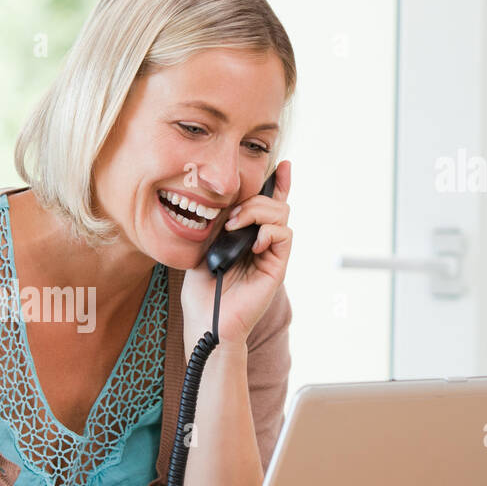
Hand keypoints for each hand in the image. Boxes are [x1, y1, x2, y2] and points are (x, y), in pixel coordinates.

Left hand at [181, 159, 292, 347]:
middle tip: (230, 217)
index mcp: (247, 237)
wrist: (206, 321)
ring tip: (236, 227)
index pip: (267, 205)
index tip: (280, 164)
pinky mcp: (277, 267)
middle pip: (275, 204)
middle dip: (253, 200)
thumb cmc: (201, 291)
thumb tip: (222, 204)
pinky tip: (254, 243)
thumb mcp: (203, 248)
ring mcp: (271, 255)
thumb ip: (217, 226)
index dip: (277, 184)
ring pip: (281, 215)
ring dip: (257, 212)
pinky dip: (269, 231)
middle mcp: (263, 244)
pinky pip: (285, 235)